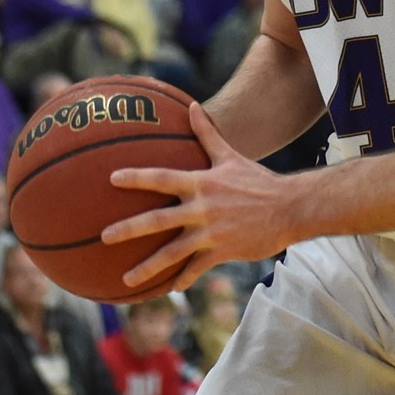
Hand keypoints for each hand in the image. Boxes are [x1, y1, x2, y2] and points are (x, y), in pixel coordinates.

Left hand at [103, 104, 294, 291]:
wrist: (290, 207)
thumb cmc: (258, 181)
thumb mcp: (231, 156)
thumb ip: (208, 134)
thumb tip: (192, 106)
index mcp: (202, 183)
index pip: (163, 178)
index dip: (137, 177)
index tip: (112, 178)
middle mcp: (203, 208)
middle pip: (158, 220)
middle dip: (129, 229)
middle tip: (104, 236)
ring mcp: (211, 233)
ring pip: (172, 253)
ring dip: (148, 267)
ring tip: (126, 280)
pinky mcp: (222, 252)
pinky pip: (195, 268)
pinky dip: (181, 280)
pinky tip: (168, 289)